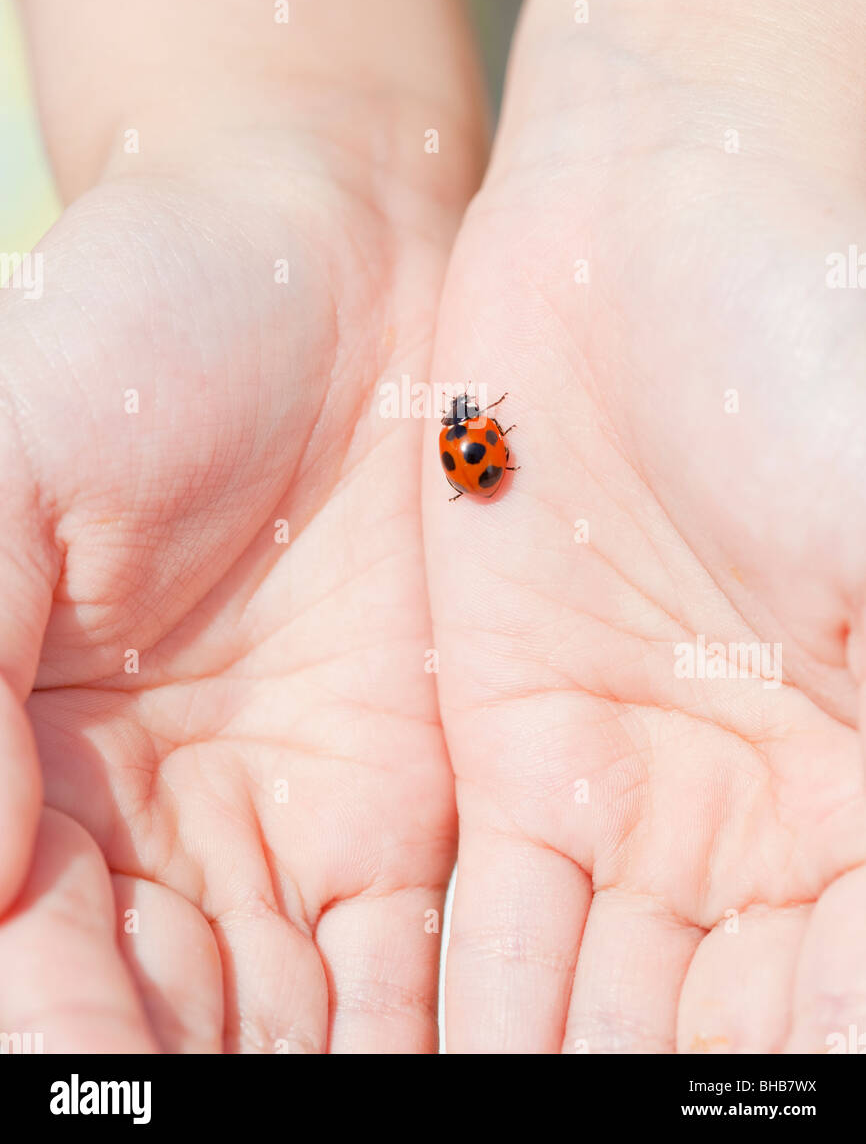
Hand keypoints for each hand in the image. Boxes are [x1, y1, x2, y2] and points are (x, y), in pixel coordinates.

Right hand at [0, 113, 463, 1052]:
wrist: (323, 257)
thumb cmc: (137, 331)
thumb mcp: (5, 469)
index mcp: (24, 774)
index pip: (41, 974)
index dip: (76, 1050)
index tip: (127, 1099)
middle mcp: (150, 834)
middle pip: (169, 1040)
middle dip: (218, 1098)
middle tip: (283, 1125)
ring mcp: (289, 826)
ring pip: (303, 1034)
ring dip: (350, 1087)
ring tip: (426, 1122)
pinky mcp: (415, 799)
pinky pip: (427, 961)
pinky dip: (450, 1038)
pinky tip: (497, 1068)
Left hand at [427, 35, 865, 1050]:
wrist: (658, 209)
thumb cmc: (817, 331)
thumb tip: (861, 913)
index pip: (833, 1013)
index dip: (779, 1074)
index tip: (717, 1121)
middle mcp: (773, 831)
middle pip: (711, 1043)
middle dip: (648, 1102)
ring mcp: (642, 792)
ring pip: (591, 1011)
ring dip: (524, 1083)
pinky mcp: (525, 744)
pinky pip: (492, 924)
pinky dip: (463, 1019)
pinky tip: (401, 1076)